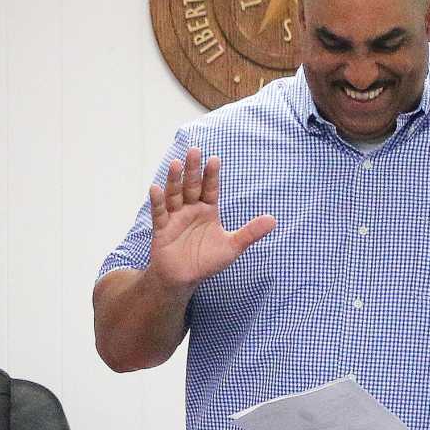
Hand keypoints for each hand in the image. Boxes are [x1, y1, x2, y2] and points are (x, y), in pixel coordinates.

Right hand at [146, 148, 275, 290]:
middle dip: (193, 169)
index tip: (215, 159)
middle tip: (194, 150)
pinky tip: (155, 189)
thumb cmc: (207, 261)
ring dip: (175, 180)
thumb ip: (250, 233)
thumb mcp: (232, 247)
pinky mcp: (162, 228)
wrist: (184, 279)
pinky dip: (157, 201)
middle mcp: (191, 209)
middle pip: (192, 185)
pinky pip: (160, 212)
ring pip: (175, 194)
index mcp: (208, 210)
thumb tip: (274, 220)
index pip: (210, 188)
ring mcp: (175, 217)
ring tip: (176, 164)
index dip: (212, 175)